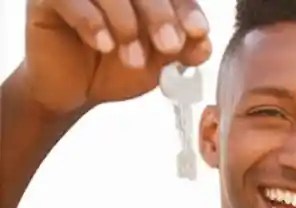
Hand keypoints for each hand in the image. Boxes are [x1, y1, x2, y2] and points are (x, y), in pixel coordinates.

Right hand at [23, 0, 212, 115]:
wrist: (76, 89)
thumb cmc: (117, 67)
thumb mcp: (158, 63)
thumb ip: (182, 50)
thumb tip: (204, 43)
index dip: (186, 8)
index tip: (198, 32)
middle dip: (160, 15)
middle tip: (169, 46)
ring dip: (127, 24)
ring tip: (133, 59)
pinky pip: (70, 0)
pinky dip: (91, 22)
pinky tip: (103, 45)